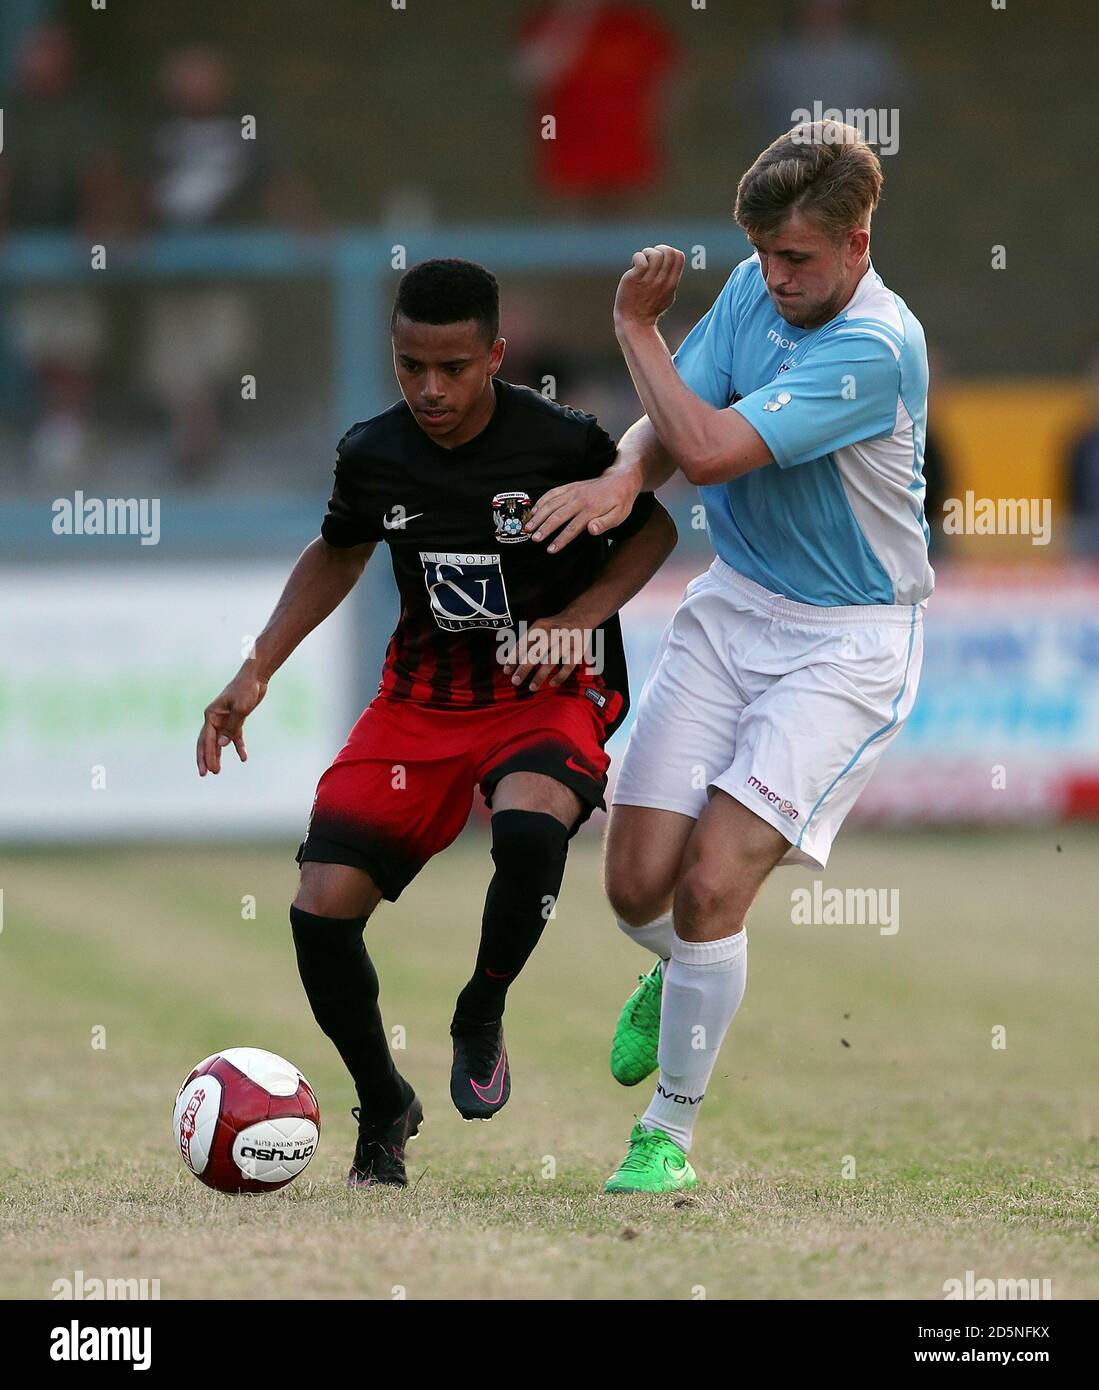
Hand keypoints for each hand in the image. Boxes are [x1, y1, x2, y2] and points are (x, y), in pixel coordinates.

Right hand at [197, 669, 268, 775]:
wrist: (255, 678)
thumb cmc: (246, 690)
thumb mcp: (240, 709)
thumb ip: (231, 727)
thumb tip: (222, 745)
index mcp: (211, 715)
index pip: (207, 739)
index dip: (208, 755)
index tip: (210, 769)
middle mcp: (215, 718)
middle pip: (207, 742)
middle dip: (205, 758)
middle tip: (205, 774)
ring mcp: (224, 719)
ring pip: (218, 741)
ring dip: (217, 755)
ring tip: (217, 771)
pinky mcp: (236, 720)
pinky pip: (234, 736)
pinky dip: (238, 746)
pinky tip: (243, 758)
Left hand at [501, 614, 591, 691]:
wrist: (580, 615)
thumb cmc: (555, 625)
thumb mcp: (540, 626)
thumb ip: (527, 640)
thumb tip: (510, 658)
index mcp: (540, 627)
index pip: (524, 643)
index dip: (514, 657)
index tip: (507, 671)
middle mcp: (552, 633)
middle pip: (535, 653)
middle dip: (524, 668)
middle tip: (515, 681)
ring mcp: (565, 642)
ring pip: (551, 660)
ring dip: (540, 675)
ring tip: (532, 687)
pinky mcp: (578, 650)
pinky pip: (568, 665)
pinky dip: (560, 676)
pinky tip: (552, 684)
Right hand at [523, 467, 641, 551]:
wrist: (621, 479)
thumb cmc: (620, 501)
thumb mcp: (620, 515)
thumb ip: (605, 523)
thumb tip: (591, 530)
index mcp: (591, 509)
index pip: (572, 528)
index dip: (560, 540)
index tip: (550, 549)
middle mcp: (579, 499)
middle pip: (558, 516)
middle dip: (544, 528)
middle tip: (533, 538)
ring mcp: (573, 492)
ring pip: (551, 504)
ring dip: (539, 515)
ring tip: (528, 526)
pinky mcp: (570, 487)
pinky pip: (553, 493)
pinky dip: (542, 501)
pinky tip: (534, 510)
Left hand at [613, 244, 685, 328]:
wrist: (634, 322)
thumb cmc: (650, 309)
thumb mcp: (667, 295)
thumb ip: (671, 280)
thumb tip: (673, 263)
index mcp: (672, 283)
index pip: (679, 256)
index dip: (670, 251)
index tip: (661, 259)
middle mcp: (662, 281)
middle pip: (668, 252)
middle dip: (659, 249)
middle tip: (650, 259)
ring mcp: (648, 280)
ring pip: (654, 254)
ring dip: (646, 253)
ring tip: (640, 264)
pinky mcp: (635, 279)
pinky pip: (640, 259)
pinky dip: (637, 258)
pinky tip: (633, 266)